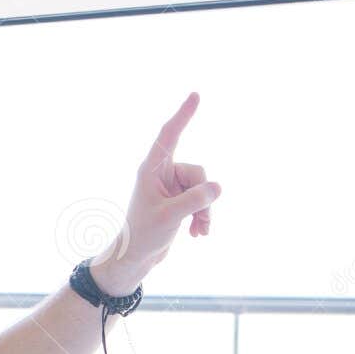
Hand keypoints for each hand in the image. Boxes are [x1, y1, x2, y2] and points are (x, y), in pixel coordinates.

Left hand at [91, 92, 221, 295]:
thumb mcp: (170, 217)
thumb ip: (194, 200)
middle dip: (203, 197)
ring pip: (204, 188)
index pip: (170, 135)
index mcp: (151, 169)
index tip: (195, 95)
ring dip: (205, 211)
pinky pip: (203, 200)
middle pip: (198, 172)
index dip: (183, 115)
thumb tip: (218, 187)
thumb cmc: (144, 235)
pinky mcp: (180, 200)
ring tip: (199, 231)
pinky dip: (204, 217)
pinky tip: (199, 234)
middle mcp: (163, 173)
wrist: (136, 258)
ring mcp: (173, 186)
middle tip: (196, 220)